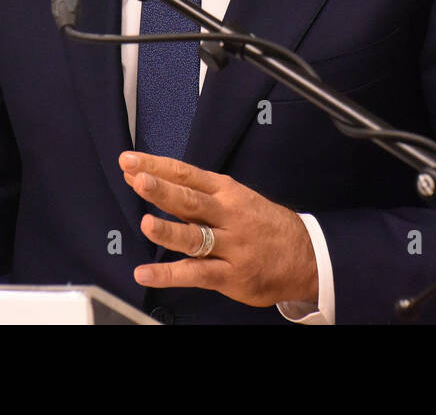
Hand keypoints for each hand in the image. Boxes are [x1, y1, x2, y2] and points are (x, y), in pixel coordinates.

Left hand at [120, 151, 318, 307]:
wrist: (305, 254)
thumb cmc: (263, 224)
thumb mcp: (236, 199)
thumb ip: (196, 196)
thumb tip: (151, 180)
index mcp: (225, 192)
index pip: (186, 174)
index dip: (157, 166)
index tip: (130, 160)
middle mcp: (226, 215)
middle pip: (190, 200)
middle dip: (162, 188)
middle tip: (138, 178)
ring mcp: (230, 245)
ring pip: (195, 236)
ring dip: (169, 229)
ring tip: (145, 223)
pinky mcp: (231, 275)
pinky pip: (197, 274)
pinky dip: (169, 275)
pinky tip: (146, 274)